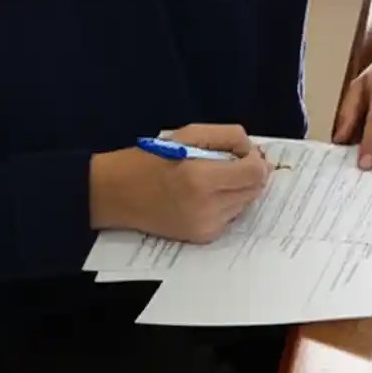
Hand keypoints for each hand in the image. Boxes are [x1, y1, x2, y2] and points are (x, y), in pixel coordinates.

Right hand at [88, 124, 270, 242]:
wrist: (116, 194)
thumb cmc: (150, 160)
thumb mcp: (188, 134)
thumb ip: (228, 137)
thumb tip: (255, 151)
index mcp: (201, 178)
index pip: (255, 172)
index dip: (254, 158)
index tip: (241, 152)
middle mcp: (207, 207)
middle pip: (255, 190)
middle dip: (249, 173)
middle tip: (229, 162)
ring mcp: (206, 226)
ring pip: (245, 203)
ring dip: (238, 188)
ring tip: (212, 178)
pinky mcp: (202, 237)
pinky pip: (231, 216)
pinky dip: (225, 203)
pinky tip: (204, 195)